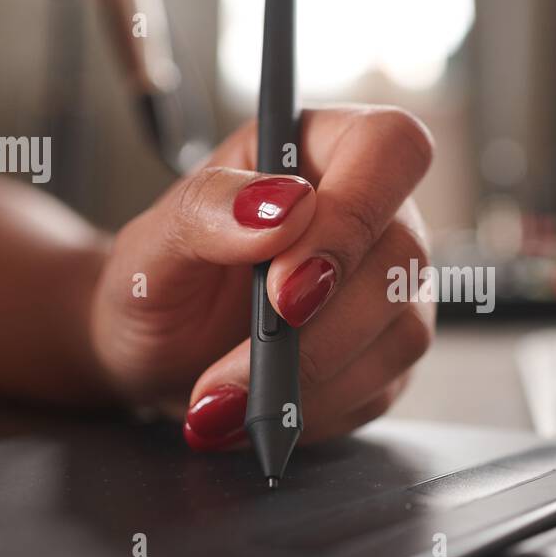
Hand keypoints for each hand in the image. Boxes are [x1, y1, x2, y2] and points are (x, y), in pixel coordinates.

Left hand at [90, 106, 435, 448]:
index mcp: (319, 149)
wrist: (156, 354)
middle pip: (402, 254)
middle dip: (318, 326)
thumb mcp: (152, 242)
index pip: (389, 147)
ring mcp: (391, 285)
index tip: (285, 283)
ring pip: (404, 330)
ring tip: (229, 398)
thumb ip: (208, 210)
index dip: (354, 214)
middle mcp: (373, 212)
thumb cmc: (157, 280)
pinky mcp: (388, 352)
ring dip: (312, 378)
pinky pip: (385, 387)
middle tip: (237, 364)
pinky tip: (262, 407)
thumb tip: (283, 206)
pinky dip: (317, 409)